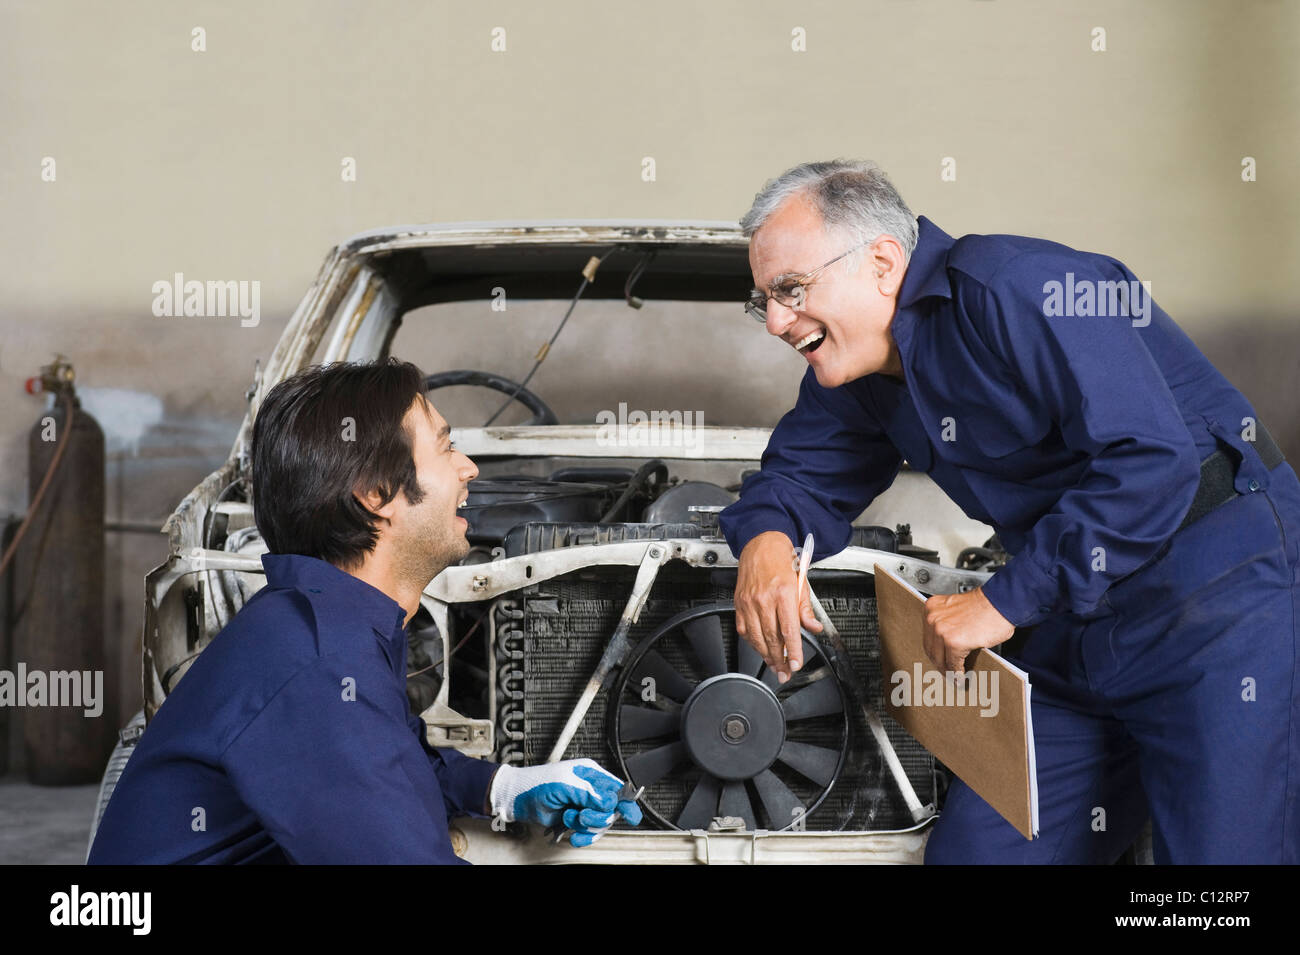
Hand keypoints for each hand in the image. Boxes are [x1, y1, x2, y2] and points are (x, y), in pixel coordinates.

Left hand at [488, 758, 642, 846]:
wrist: (519, 800)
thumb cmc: (538, 784)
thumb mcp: (565, 784)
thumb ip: (589, 793)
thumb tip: (609, 802)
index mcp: (591, 774)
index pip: (616, 788)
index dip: (625, 802)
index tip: (631, 815)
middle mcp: (591, 790)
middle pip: (611, 810)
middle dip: (598, 817)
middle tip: (582, 816)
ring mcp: (584, 806)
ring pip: (600, 823)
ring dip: (586, 826)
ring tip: (570, 819)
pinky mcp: (576, 820)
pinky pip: (589, 833)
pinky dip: (583, 836)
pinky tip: (574, 835)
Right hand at [734, 531, 822, 682]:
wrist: (760, 545)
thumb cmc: (782, 562)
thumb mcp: (801, 583)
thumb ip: (806, 609)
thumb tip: (814, 628)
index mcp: (783, 592)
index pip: (789, 629)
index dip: (793, 651)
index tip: (795, 665)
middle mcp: (764, 598)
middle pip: (772, 638)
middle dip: (779, 660)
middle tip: (785, 673)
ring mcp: (749, 602)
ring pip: (756, 637)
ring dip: (766, 655)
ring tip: (774, 665)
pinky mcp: (739, 603)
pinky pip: (744, 629)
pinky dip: (752, 642)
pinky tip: (760, 648)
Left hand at [921, 587, 1014, 673]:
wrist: (1001, 603)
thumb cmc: (986, 606)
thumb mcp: (956, 610)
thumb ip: (947, 623)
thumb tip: (945, 645)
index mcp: (932, 608)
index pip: (928, 636)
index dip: (934, 651)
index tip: (938, 659)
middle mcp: (933, 618)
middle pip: (930, 648)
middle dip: (938, 663)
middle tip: (945, 672)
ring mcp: (941, 630)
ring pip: (939, 658)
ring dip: (947, 670)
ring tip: (953, 677)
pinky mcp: (953, 642)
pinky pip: (952, 663)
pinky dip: (956, 673)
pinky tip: (960, 677)